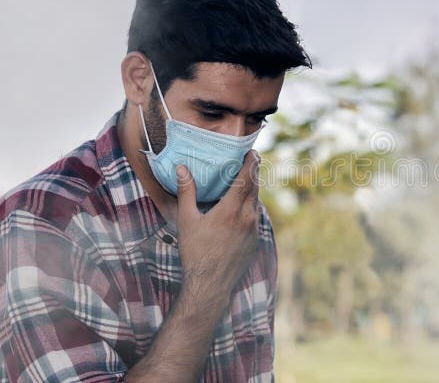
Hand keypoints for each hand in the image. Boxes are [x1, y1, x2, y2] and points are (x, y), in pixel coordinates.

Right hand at [174, 150, 260, 296]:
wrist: (210, 286)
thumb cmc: (195, 253)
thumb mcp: (187, 221)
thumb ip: (187, 192)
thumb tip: (182, 169)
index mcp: (231, 210)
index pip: (246, 179)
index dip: (250, 164)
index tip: (253, 152)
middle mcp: (247, 218)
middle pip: (254, 188)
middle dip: (254, 173)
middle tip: (252, 160)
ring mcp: (254, 231)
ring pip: (256, 203)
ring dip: (253, 190)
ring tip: (247, 181)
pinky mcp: (255, 242)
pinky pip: (256, 218)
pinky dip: (252, 207)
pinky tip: (244, 208)